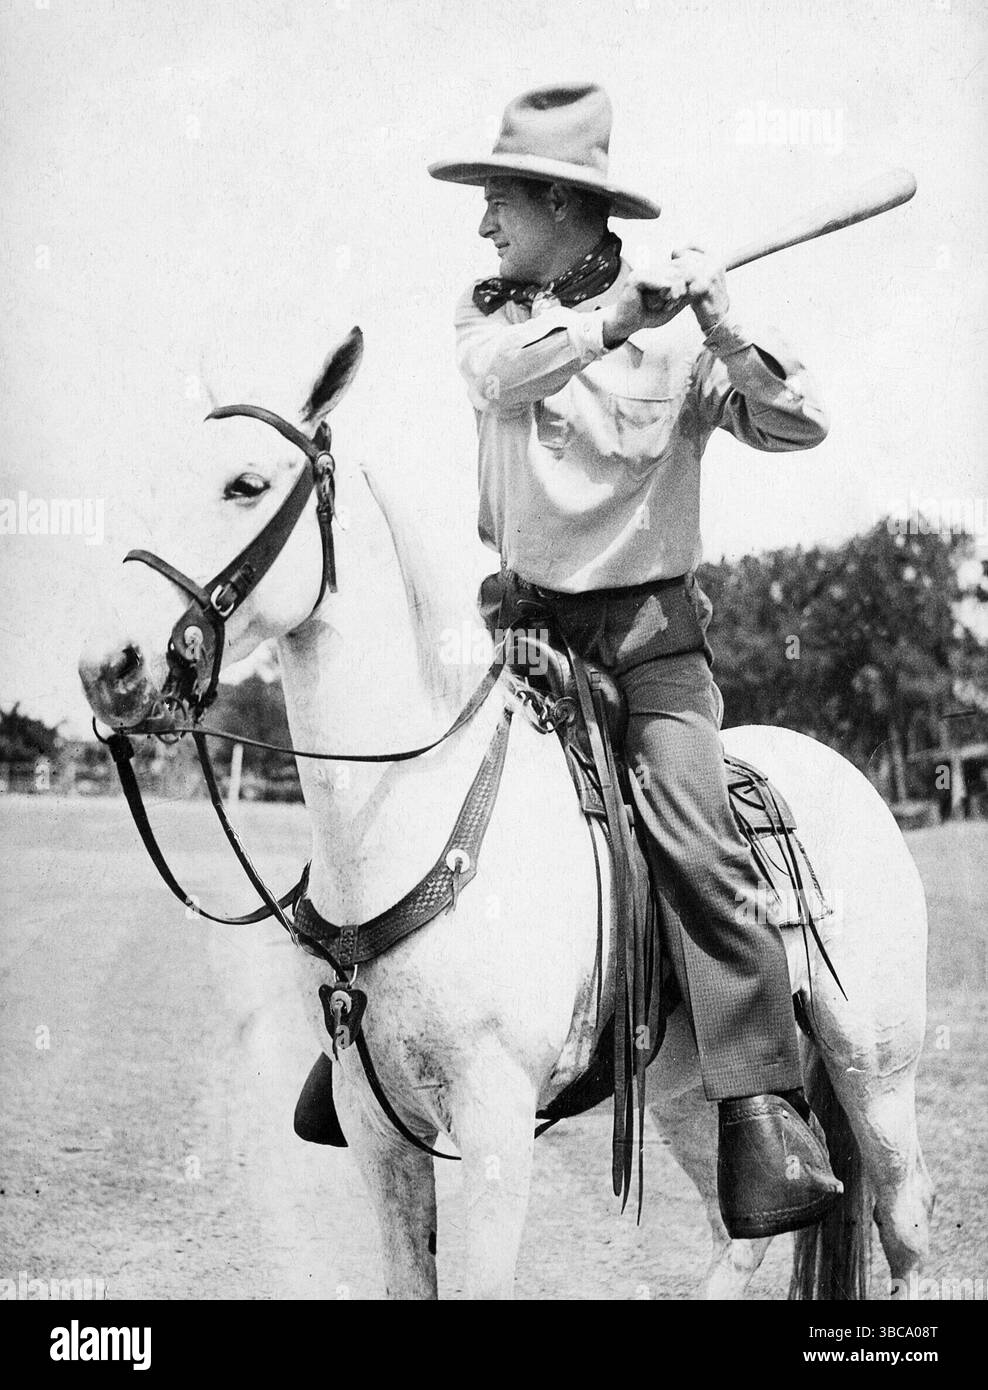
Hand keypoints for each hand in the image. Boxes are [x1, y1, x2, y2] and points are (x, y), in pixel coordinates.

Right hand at [602, 247, 728, 345]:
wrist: (626, 325)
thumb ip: (685, 295)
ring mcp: (644, 272)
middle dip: (681, 289)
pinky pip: (658, 281)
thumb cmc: (648, 315)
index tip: (679, 300)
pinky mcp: (636, 279)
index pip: (683, 269)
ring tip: (666, 303)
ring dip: (673, 293)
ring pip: (671, 276)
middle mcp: (653, 269)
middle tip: (672, 303)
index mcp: (661, 273)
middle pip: (680, 271)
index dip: (686, 284)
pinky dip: (664, 291)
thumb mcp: (672, 305)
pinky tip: (662, 300)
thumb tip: (701, 285)